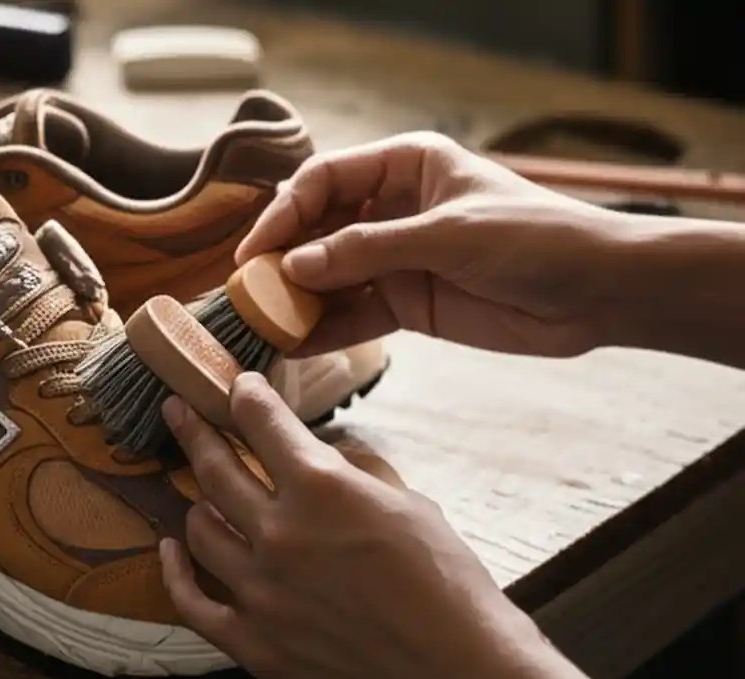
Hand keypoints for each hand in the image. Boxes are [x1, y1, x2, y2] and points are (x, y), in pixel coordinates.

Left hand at [159, 372, 640, 678]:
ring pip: (199, 529)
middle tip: (178, 411)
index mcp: (322, 489)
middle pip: (214, 468)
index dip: (245, 395)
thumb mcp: (411, 505)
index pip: (261, 423)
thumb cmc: (450, 588)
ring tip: (199, 490)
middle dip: (194, 429)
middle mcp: (280, 534)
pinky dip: (173, 570)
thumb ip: (355, 472)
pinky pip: (191, 600)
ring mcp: (260, 592)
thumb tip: (325, 454)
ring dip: (197, 501)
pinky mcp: (253, 643)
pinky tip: (168, 548)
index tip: (238, 386)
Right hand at [237, 132, 650, 357]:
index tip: (255, 251)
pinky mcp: (408, 304)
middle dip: (282, 260)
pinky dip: (325, 330)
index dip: (285, 213)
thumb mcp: (447, 236)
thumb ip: (367, 251)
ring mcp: (397, 259)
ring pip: (330, 276)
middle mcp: (393, 209)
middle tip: (247, 293)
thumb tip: (294, 268)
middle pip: (318, 230)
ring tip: (261, 325)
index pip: (324, 181)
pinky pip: (355, 315)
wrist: (598, 292)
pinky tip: (294, 345)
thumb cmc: (534, 238)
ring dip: (296, 299)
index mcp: (404, 167)